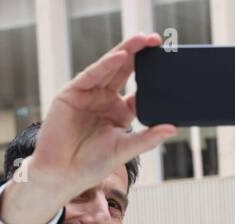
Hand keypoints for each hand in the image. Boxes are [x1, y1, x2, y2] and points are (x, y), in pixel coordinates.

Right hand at [0, 35, 176, 223]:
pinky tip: (120, 56)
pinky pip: (91, 75)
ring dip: (125, 52)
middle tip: (157, 41)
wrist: (61, 173)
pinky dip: (105, 65)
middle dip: (140, 55)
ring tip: (142, 40)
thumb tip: (173, 129)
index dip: (152, 78)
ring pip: (109, 68)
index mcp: (120, 113)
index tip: (169, 67)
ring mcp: (89, 94)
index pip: (139, 90)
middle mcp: (105, 100)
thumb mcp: (125, 150)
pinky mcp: (72, 93)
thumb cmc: (91, 165)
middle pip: (125, 72)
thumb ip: (147, 138)